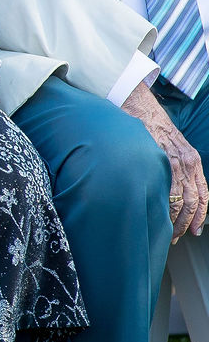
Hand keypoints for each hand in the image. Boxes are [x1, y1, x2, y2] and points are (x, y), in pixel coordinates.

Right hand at [123, 82, 207, 240]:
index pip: (202, 194)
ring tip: (166, 232)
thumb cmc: (149, 126)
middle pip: (193, 201)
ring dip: (174, 220)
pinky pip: (167, 190)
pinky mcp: (161, 159)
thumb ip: (172, 166)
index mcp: (192, 160)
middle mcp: (188, 162)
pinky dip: (164, 207)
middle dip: (185, 223)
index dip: (200, 215)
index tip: (194, 230)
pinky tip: (158, 216)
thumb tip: (168, 189)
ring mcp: (175, 161)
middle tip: (176, 236)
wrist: (138, 105)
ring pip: (181, 200)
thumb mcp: (169, 146)